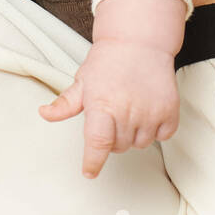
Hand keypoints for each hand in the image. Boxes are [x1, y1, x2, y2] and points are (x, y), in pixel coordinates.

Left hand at [39, 38, 179, 178]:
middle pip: (118, 147)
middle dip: (113, 137)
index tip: (89, 172)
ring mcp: (150, 112)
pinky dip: (156, 129)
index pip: (98, 143)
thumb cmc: (107, 61)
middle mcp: (127, 111)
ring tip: (130, 108)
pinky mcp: (170, 110)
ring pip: (140, 144)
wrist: (139, 41)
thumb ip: (65, 104)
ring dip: (134, 134)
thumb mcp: (82, 81)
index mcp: (102, 105)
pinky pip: (163, 136)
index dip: (93, 162)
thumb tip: (44, 114)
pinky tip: (148, 110)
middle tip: (112, 114)